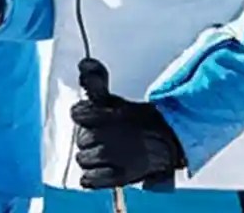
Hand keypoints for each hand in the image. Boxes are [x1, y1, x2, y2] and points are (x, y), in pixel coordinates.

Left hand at [72, 58, 185, 188]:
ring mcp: (115, 158)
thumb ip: (96, 82)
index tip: (92, 117)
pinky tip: (98, 169)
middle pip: (81, 138)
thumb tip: (85, 64)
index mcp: (110, 114)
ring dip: (89, 156)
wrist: (164, 141)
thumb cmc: (134, 121)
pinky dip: (91, 177)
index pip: (78, 114)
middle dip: (89, 137)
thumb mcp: (113, 100)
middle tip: (103, 136)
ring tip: (103, 151)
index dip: (83, 116)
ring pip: (83, 159)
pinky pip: (89, 180)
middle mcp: (111, 137)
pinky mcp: (120, 177)